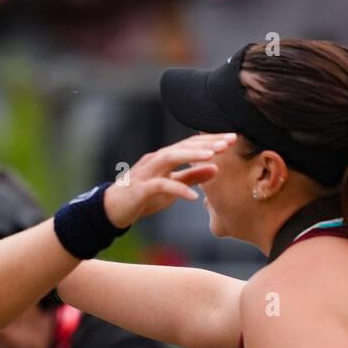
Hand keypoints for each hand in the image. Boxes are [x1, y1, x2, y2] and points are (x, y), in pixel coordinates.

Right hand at [103, 133, 235, 227]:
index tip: (234, 138)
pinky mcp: (140, 189)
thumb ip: (192, 176)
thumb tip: (215, 168)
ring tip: (213, 156)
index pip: (191, 144)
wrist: (113, 209)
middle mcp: (156, 159)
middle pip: (183, 145)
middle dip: (207, 142)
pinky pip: (160, 186)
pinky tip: (193, 196)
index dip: (212, 140)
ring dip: (192, 155)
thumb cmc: (144, 196)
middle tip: (230, 141)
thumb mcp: (172, 186)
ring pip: (170, 157)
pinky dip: (177, 189)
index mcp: (165, 158)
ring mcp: (147, 172)